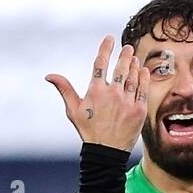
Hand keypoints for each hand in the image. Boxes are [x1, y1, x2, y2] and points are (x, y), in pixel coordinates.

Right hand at [45, 34, 149, 151]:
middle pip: (120, 67)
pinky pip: (143, 89)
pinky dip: (144, 78)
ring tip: (135, 59)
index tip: (110, 39)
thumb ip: (64, 89)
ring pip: (132, 76)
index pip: (101, 62)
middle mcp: (112, 93)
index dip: (106, 48)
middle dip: (125, 55)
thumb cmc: (88, 131)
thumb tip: (49, 76)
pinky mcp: (139, 110)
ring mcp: (127, 101)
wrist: (106, 153)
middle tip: (128, 48)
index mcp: (96, 90)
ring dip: (134, 65)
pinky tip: (144, 71)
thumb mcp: (73, 110)